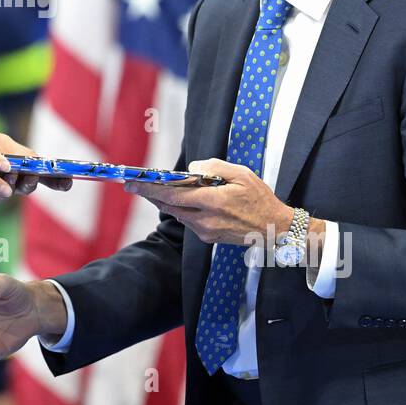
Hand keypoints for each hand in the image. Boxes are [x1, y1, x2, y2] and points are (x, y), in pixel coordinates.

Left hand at [0, 127, 73, 197]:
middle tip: (27, 178)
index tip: (69, 183)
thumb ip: (15, 153)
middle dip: (29, 182)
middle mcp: (10, 177)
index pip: (43, 171)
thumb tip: (34, 163)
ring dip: (9, 186)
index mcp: (17, 159)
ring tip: (6, 178)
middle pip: (29, 185)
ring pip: (10, 194)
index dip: (58, 179)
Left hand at [125, 158, 291, 245]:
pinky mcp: (208, 237)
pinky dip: (180, 209)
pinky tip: (179, 200)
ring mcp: (206, 231)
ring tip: (154, 189)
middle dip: (151, 195)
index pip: (173, 194)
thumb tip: (191, 169)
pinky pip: (188, 220)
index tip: (131, 183)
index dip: (149, 189)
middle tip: (134, 185)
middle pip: (169, 206)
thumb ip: (214, 167)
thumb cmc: (260, 198)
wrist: (274, 229)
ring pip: (177, 213)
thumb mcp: (242, 174)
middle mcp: (206, 219)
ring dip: (165, 201)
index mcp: (213, 201)